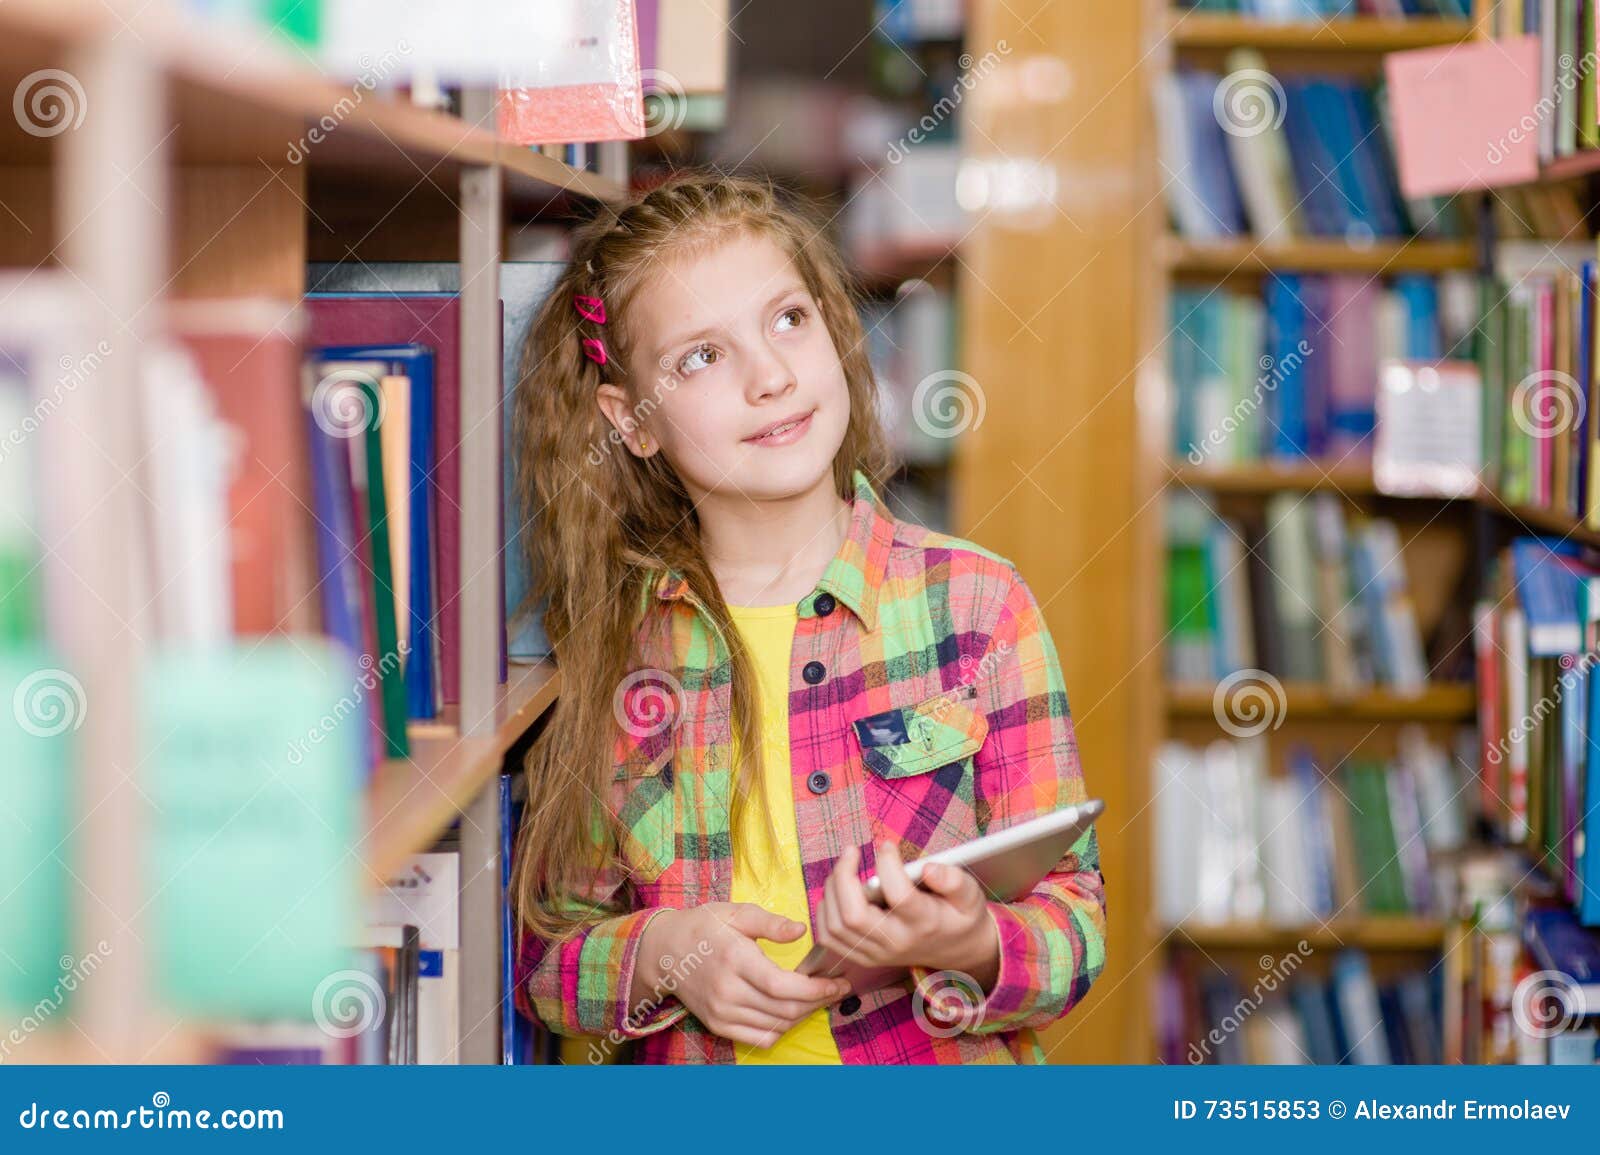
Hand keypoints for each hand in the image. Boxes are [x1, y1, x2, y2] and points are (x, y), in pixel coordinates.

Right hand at [635, 903, 851, 1047]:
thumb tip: (802, 931)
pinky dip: (782, 1028)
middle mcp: (727, 991)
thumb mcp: (737, 913)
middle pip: (784, 1008)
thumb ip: (771, 923)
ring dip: (803, 1014)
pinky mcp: (718, 1025)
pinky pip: (760, 1038)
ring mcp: (721, 1012)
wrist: (664, 952)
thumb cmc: (705, 927)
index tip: (837, 982)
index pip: (781, 985)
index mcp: (735, 959)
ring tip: (818, 997)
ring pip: (776, 1025)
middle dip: (818, 1002)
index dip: (815, 989)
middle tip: (836, 989)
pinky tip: (791, 1010)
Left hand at [813, 842, 1000, 987]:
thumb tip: (928, 868)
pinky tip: (838, 890)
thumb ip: (954, 880)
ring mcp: (877, 953)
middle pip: (854, 916)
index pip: (899, 896)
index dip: (887, 866)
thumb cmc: (960, 916)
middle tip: (852, 851)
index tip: (886, 845)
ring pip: (836, 926)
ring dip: (832, 889)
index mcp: (924, 923)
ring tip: (845, 866)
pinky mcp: (863, 956)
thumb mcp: (970, 896)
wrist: (955, 950)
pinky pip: (829, 937)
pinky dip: (826, 910)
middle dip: (843, 877)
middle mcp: (897, 942)